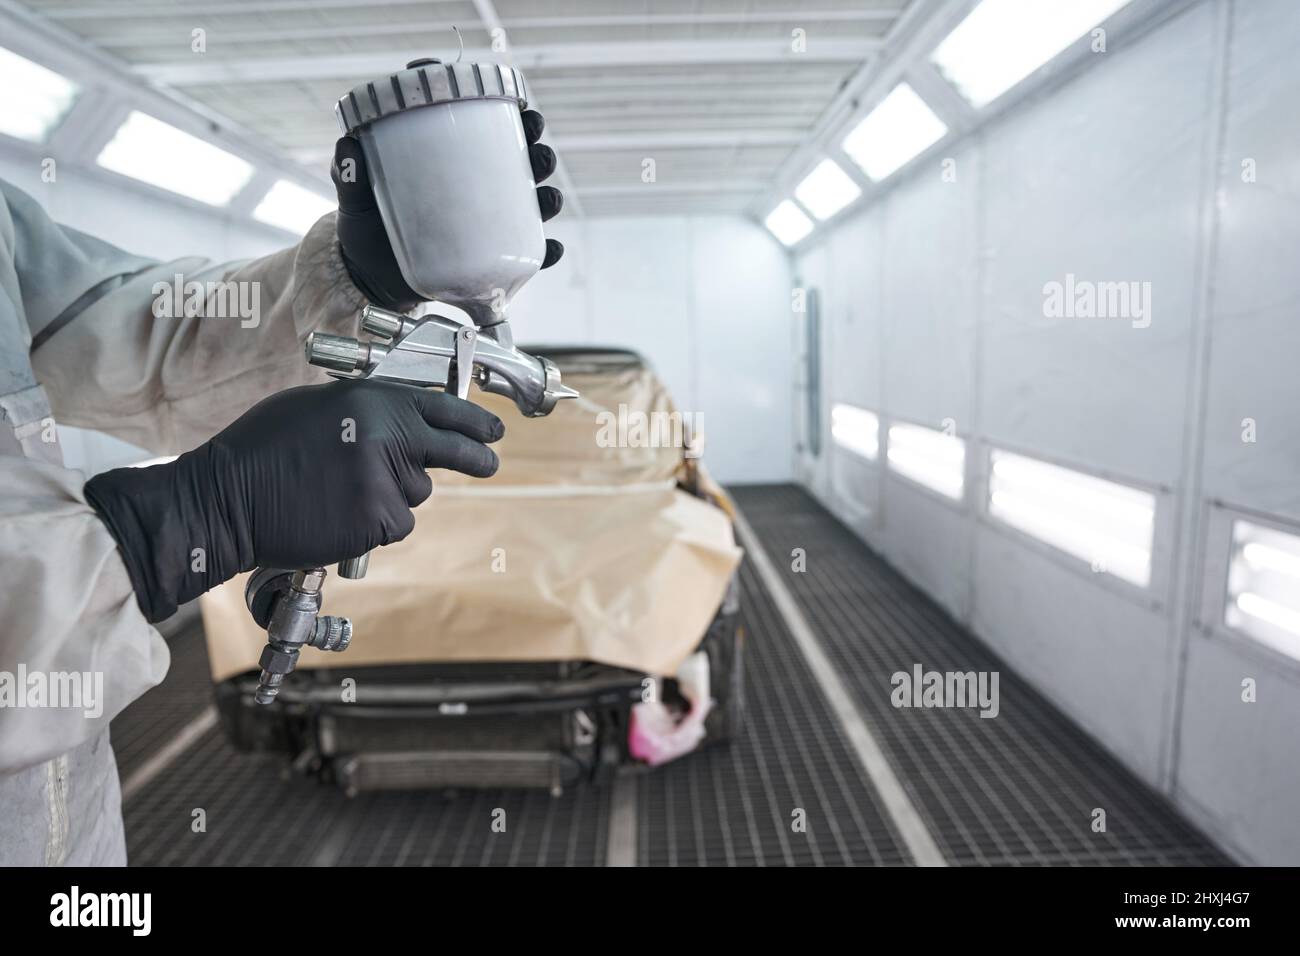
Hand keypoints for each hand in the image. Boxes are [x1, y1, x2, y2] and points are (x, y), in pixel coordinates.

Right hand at [85, 380, 502, 621]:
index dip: (474, 422)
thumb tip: (404, 416)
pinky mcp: (378, 520)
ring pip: (415, 492)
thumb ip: (365, 409)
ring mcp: (384, 480)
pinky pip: (396, 523)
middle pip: (452, 450)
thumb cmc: (262, 450)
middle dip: (477, 458)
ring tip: (342, 492)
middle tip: (490, 462)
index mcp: (370, 400)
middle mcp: (385, 435)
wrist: (228, 499)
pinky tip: (340, 515)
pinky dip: (377, 524)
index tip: (493, 431)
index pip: (441, 408)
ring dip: (394, 495)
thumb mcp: (316, 406)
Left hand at [332, 108, 564, 311]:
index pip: (485, 129)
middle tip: (538, 148)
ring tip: (549, 197)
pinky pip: (525, 257)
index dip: (507, 113)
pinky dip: (543, 254)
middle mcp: (477, 191)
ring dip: (548, 197)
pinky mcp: (489, 262)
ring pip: (530, 206)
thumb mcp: (356, 196)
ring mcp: (487, 226)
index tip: (516, 104)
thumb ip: (350, 173)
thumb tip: (349, 146)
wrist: (369, 277)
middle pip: (520, 163)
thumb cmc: (367, 227)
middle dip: (538, 152)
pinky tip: (552, 248)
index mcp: (452, 161)